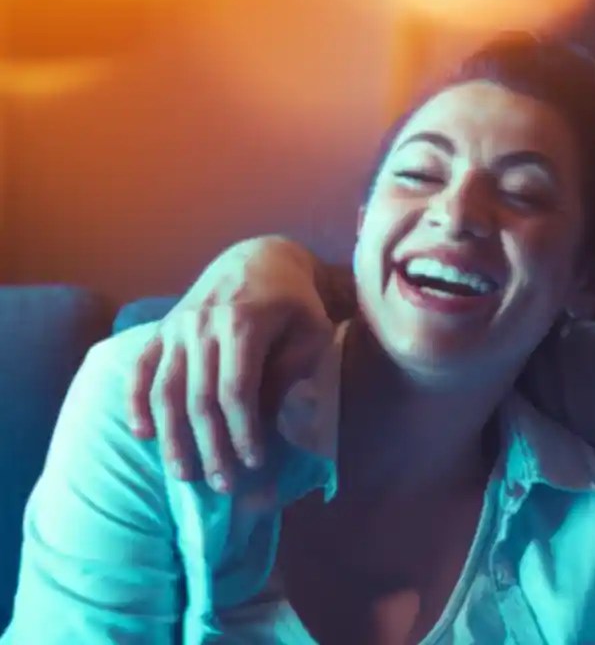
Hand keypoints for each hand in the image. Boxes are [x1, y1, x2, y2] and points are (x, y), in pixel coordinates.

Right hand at [126, 237, 334, 491]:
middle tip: (222, 485)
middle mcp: (202, 325)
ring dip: (172, 437)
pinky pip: (141, 369)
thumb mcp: (310, 333)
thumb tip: (263, 424)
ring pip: (165, 390)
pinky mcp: (162, 330)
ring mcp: (177, 327)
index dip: (244, 432)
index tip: (256, 463)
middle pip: (199, 398)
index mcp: (243, 323)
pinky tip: (142, 434)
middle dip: (211, 447)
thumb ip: (286, 374)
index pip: (237, 392)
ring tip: (183, 474)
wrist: (260, 258)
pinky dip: (136, 402)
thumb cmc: (295, 302)